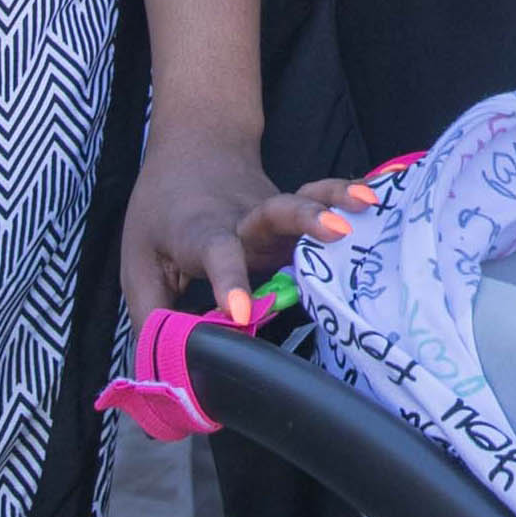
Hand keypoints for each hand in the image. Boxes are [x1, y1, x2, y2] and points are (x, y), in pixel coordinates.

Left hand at [120, 112, 367, 329]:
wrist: (195, 148)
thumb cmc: (162, 212)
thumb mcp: (139, 261)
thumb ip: (151, 311)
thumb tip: (163, 367)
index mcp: (203, 232)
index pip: (217, 254)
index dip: (228, 281)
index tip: (239, 312)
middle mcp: (245, 220)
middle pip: (275, 215)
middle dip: (305, 221)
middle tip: (336, 231)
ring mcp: (275, 215)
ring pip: (306, 203)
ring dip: (334, 205)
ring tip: (365, 209)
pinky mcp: (294, 217)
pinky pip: (323, 204)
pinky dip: (348, 196)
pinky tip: (376, 199)